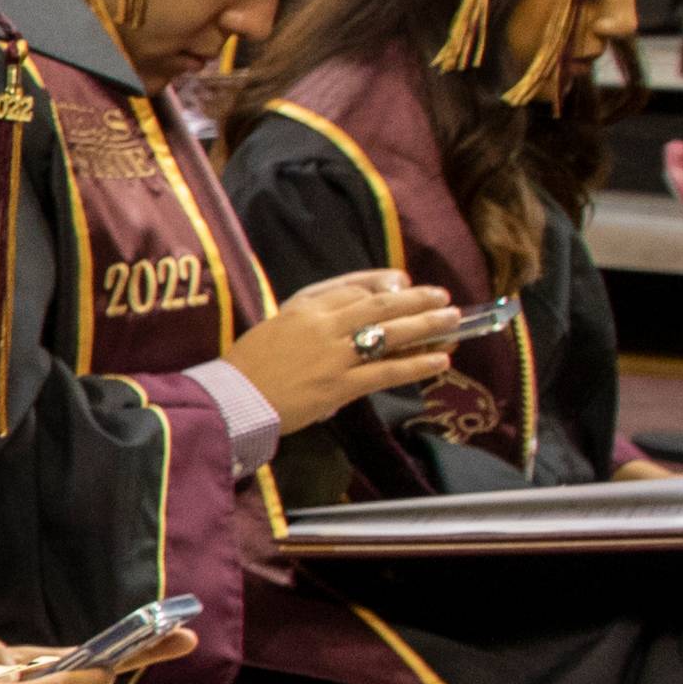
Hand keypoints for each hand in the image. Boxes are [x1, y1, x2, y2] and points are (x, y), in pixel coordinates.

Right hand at [227, 267, 469, 429]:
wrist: (230, 400)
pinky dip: (416, 365)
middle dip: (415, 299)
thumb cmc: (244, 367)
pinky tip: (439, 360)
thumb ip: (307, 323)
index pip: (352, 288)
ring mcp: (333, 355)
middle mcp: (322, 325)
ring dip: (426, 325)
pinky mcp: (340, 385)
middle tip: (442, 296)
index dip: (383, 283)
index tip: (403, 283)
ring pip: (390, 333)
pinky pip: (386, 372)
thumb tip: (343, 326)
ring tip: (452, 320)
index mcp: (302, 308)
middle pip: (379, 305)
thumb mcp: (273, 329)